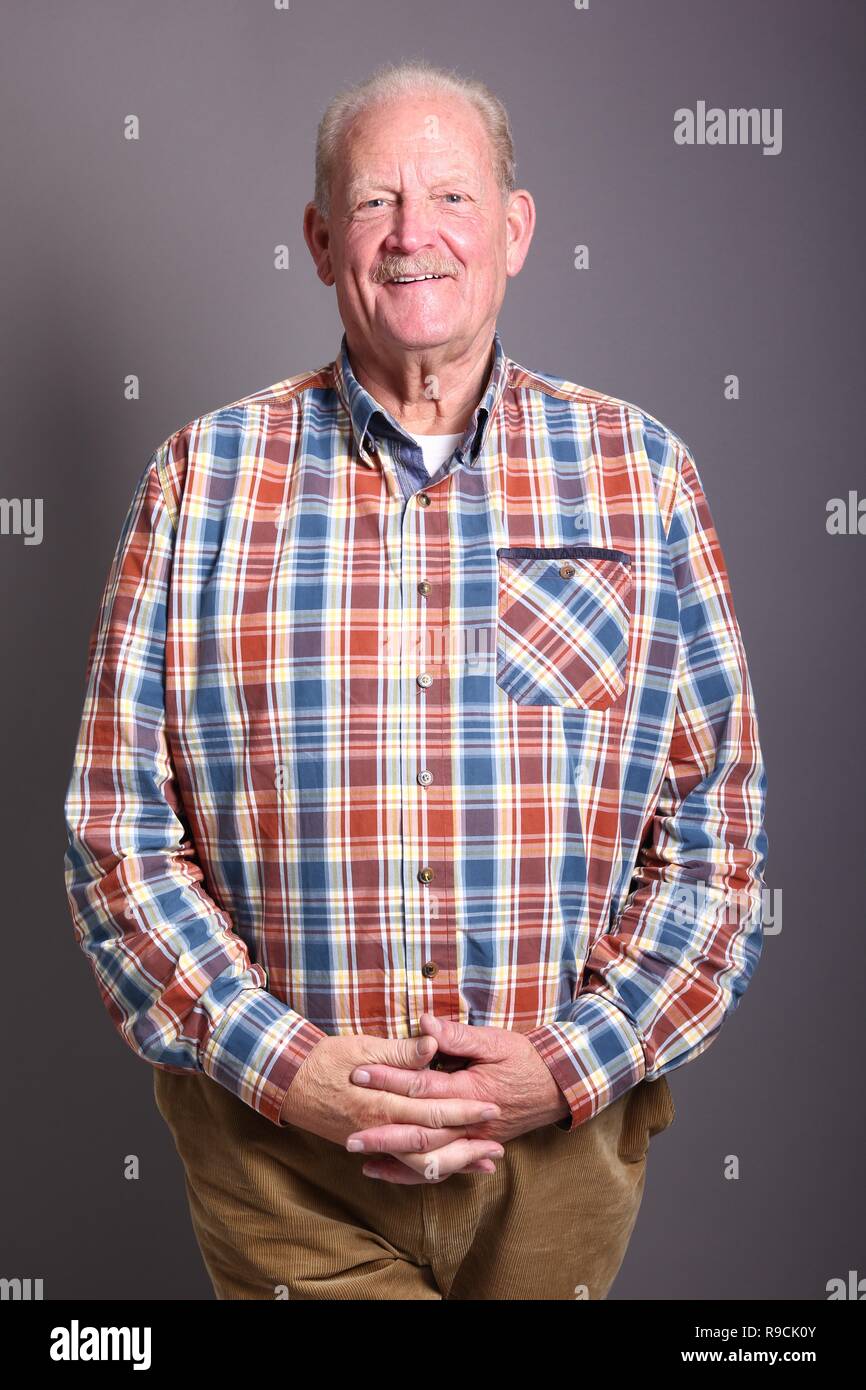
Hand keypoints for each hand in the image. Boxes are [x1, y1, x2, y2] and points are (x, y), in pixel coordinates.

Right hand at [279, 1031, 505, 1178]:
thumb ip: (402, 1052)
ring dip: (452, 1164)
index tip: (492, 1107)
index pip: (435, 1109)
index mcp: (385, 1100)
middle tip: (497, 1148)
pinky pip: (400, 1165)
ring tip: (481, 1164)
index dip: (466, 1110)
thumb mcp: (366, 1047)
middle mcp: (381, 1127)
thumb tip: (433, 1044)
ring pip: (419, 1163)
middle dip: (467, 1146)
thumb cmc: (328, 1059)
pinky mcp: (367, 1145)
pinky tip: (441, 1168)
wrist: (289, 1080)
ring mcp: (373, 1140)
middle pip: (433, 1144)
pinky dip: (423, 1169)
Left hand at [345, 1013, 570, 1183]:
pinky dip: (411, 1173)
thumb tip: (424, 1024)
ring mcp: (472, 1140)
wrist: (557, 1086)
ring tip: (360, 1154)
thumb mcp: (493, 1041)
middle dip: (382, 1132)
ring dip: (392, 1158)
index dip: (388, 1079)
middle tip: (349, 1132)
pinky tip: (385, 1171)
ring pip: (428, 1159)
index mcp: (469, 1091)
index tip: (357, 1074)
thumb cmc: (524, 1058)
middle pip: (419, 1132)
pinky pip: (439, 1168)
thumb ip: (456, 1036)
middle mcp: (469, 1123)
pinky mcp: (473, 1147)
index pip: (420, 1087)